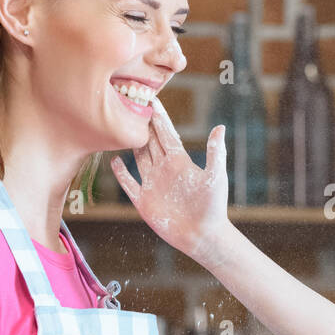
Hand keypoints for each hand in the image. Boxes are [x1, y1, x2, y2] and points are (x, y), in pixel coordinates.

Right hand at [110, 101, 228, 261]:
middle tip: (131, 104)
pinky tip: (114, 160)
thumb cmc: (213, 206)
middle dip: (142, 124)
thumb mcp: (215, 175)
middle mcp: (165, 169)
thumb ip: (216, 151)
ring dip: (131, 143)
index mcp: (180, 161)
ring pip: (139, 158)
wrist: (202, 235)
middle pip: (150, 142)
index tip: (151, 99)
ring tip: (121, 126)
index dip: (159, 117)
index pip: (167, 133)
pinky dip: (121, 172)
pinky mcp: (144, 201)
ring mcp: (153, 184)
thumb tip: (220, 126)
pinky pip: (129, 183)